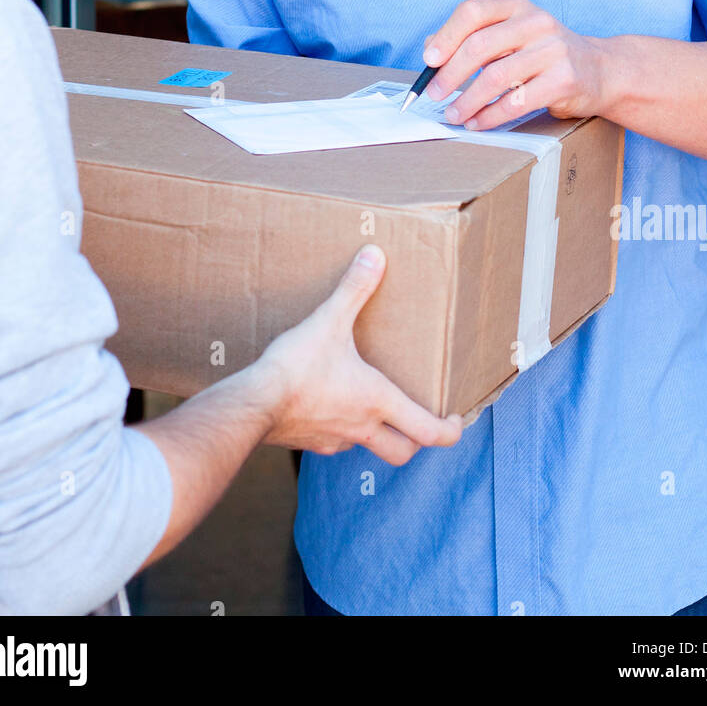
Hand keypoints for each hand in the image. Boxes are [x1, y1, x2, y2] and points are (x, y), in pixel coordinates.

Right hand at [254, 245, 462, 464]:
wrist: (252, 405)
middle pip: (403, 452)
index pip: (429, 432)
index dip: (449, 431)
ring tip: (372, 406)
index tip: (455, 419)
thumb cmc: (297, 367)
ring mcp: (334, 439)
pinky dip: (342, 428)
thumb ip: (354, 289)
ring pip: (367, 447)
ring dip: (377, 433)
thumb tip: (375, 255)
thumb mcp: (329, 321)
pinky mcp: (309, 442)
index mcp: (377, 400)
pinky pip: (335, 441)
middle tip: (420, 421)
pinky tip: (330, 406)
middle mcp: (361, 427)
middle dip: (416, 440)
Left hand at [422, 0, 606, 128]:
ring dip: (467, 100)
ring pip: (496, 77)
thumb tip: (431, 50)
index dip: (446, 36)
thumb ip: (473, 37)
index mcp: (517, 6)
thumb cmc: (543, 54)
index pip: (474, 11)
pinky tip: (477, 122)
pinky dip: (490, 116)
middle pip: (480, 46)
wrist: (600, 71)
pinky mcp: (563, 80)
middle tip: (433, 94)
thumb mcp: (511, 35)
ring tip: (453, 114)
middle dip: (450, 74)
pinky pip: (516, 102)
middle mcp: (536, 22)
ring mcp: (552, 50)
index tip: (429, 60)